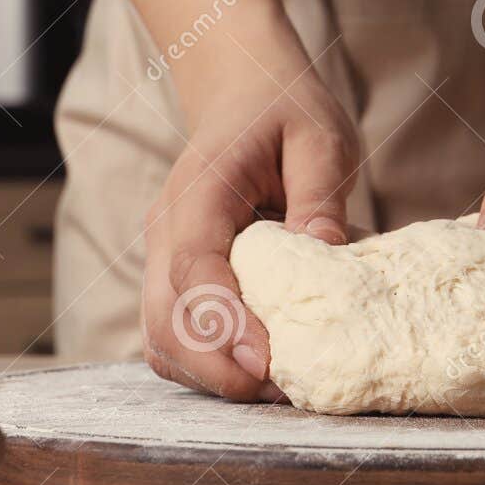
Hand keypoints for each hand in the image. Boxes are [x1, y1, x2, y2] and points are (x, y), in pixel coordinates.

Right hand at [142, 64, 358, 402]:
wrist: (245, 90)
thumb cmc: (286, 111)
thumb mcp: (321, 138)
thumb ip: (320, 195)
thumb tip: (324, 254)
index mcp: (199, 193)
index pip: (193, 268)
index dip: (223, 322)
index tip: (266, 362)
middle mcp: (168, 230)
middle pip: (164, 320)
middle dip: (215, 369)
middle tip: (281, 393)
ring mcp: (164, 257)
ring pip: (161, 339)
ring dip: (209, 375)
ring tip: (277, 390)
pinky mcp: (175, 278)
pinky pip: (174, 336)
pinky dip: (206, 366)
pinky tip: (258, 371)